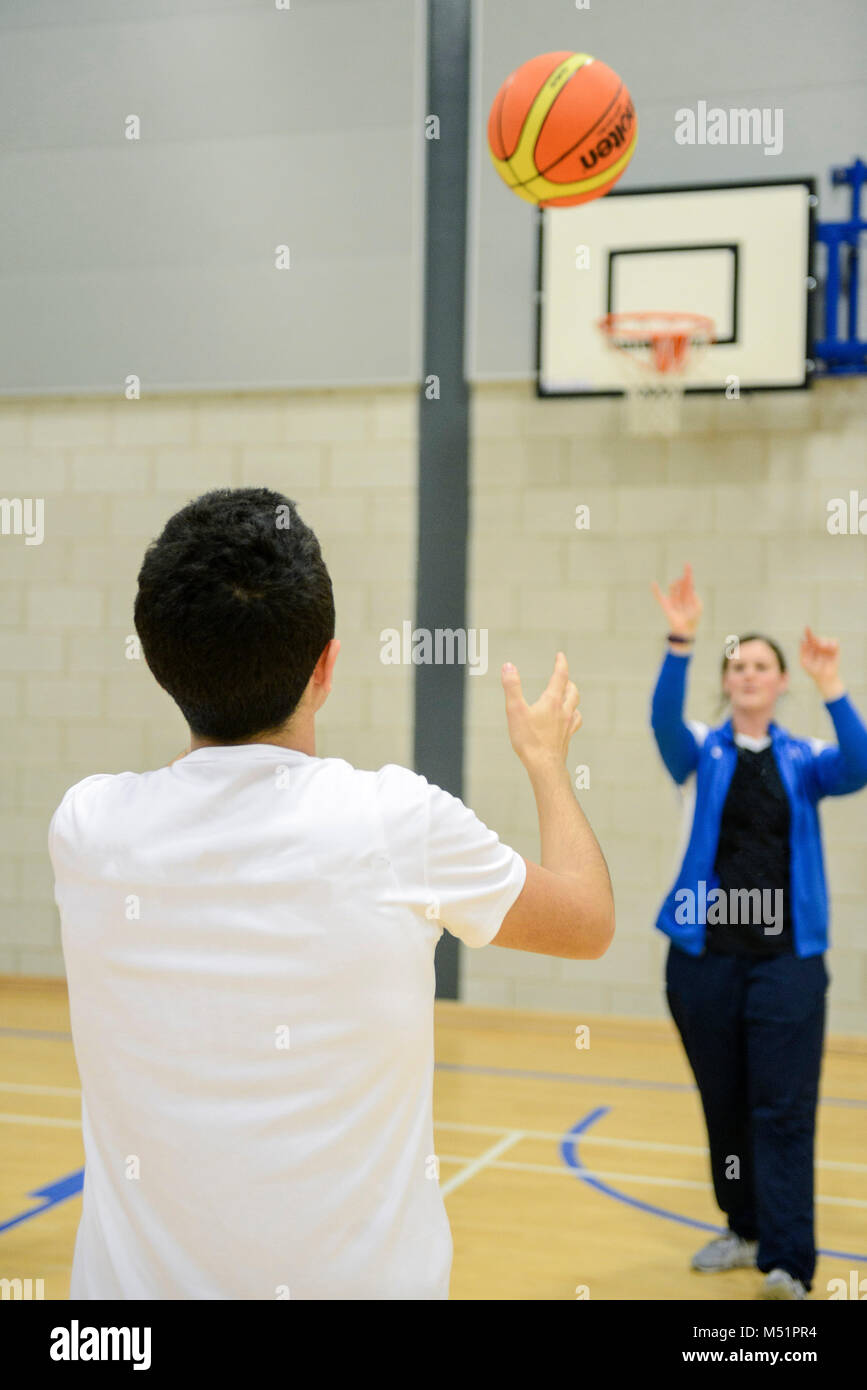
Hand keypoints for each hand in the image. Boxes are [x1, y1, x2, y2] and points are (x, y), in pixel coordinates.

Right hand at [501, 651, 580, 772]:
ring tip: (567, 694)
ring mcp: (567, 725)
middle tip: (562, 676)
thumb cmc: (529, 739)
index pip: (560, 676)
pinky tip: (570, 719)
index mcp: (552, 701)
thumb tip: (508, 666)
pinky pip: (575, 722)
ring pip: (575, 706)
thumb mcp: (515, 710)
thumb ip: (512, 687)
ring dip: (572, 697)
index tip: (560, 655)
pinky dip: (573, 715)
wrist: (544, 766)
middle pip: (572, 691)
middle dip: (567, 681)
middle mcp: (563, 711)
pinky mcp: (567, 737)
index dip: (561, 663)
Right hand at [651, 562, 702, 636]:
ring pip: (673, 588)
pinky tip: (653, 583)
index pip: (688, 582)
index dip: (688, 573)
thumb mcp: (698, 607)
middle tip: (685, 573)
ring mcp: (672, 599)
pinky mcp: (665, 604)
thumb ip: (695, 597)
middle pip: (681, 583)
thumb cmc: (693, 619)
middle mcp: (680, 596)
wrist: (684, 630)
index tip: (687, 564)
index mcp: (689, 596)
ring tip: (678, 588)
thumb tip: (689, 589)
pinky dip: (656, 590)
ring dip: (676, 586)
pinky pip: (659, 596)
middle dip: (683, 577)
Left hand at [800, 627, 843, 700]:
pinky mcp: (835, 649)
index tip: (807, 627)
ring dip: (824, 643)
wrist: (825, 678)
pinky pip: (834, 641)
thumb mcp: (804, 662)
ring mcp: (827, 647)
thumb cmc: (813, 671)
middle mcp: (818, 646)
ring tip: (824, 650)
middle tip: (819, 646)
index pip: (809, 638)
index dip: (808, 632)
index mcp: (810, 648)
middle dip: (817, 640)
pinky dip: (832, 643)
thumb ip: (802, 651)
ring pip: (826, 638)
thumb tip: (802, 640)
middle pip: (817, 637)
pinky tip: (830, 649)